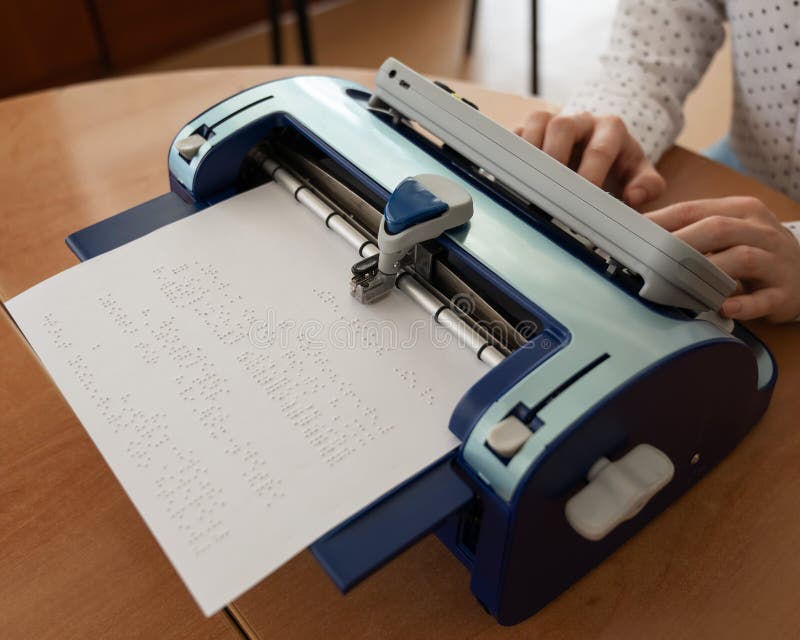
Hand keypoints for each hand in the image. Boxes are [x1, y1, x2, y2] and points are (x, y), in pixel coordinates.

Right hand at [514, 110, 665, 207]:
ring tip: (527, 181)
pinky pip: (516, 132)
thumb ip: (647, 185)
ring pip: (536, 122)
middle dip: (554, 159)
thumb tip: (634, 196)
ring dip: (530, 151)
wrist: (600, 150)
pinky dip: (512, 152)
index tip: (585, 198)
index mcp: (609, 129)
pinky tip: (512, 175)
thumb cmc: (618, 165)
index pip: (599, 148)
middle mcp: (580, 121)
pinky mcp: (530, 130)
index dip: (591, 174)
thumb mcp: (639, 173)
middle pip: (562, 127)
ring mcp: (552, 122)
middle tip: (549, 190)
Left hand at [646, 197, 799, 321]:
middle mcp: (759, 230)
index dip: (659, 221)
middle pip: (717, 229)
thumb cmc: (755, 251)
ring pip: (742, 259)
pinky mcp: (785, 292)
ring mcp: (776, 261)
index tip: (629, 235)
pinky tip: (724, 308)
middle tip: (648, 259)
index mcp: (740, 210)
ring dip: (708, 270)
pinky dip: (744, 304)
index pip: (693, 210)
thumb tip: (639, 235)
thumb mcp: (728, 232)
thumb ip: (691, 229)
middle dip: (680, 243)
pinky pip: (764, 298)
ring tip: (678, 282)